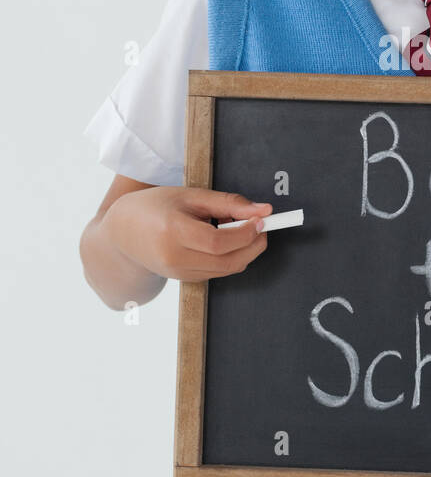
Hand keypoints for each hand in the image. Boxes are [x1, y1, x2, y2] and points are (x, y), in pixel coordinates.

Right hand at [102, 186, 272, 282]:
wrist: (121, 233)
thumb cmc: (154, 207)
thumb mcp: (189, 195)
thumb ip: (228, 202)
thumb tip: (264, 210)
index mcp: (172, 231)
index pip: (219, 242)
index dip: (246, 233)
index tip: (260, 219)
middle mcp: (174, 258)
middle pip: (227, 262)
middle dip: (253, 245)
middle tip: (260, 225)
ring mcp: (177, 273)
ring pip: (226, 270)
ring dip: (243, 251)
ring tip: (237, 226)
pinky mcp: (183, 280)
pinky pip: (217, 273)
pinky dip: (229, 257)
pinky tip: (224, 239)